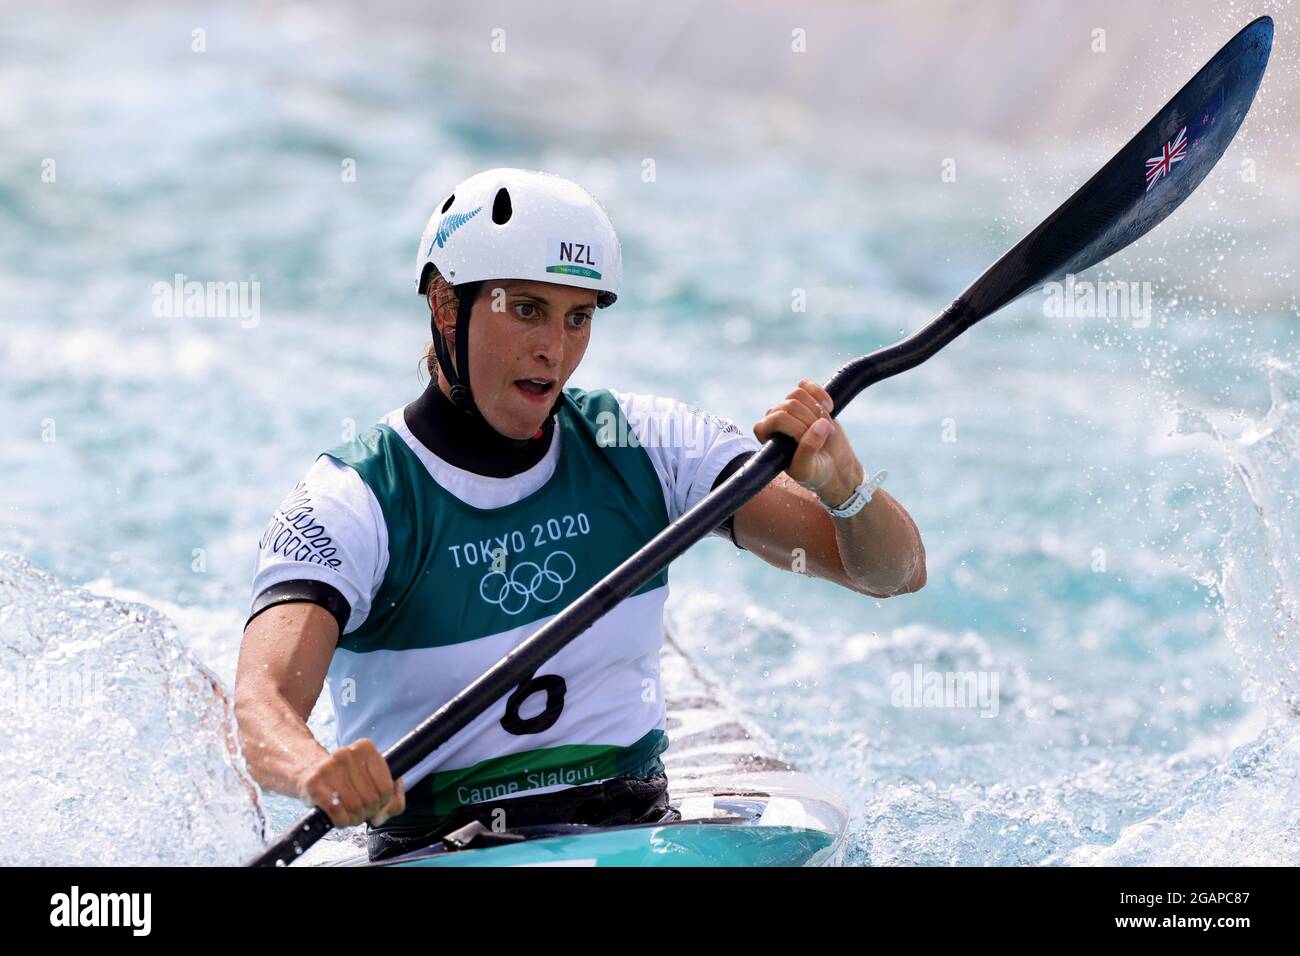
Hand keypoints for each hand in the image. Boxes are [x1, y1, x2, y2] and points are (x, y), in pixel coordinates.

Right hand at [297, 738, 405, 828]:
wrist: (311, 773)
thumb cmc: (348, 779)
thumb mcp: (376, 780)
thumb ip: (393, 799)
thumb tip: (379, 818)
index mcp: (365, 747)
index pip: (387, 787)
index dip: (383, 802)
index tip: (376, 801)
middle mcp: (347, 753)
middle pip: (371, 799)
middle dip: (368, 812)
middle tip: (361, 810)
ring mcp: (328, 767)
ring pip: (355, 807)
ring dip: (355, 819)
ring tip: (350, 814)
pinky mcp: (313, 784)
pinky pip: (336, 812)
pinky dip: (341, 821)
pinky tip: (339, 817)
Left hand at [754, 379, 864, 506]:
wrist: (833, 466)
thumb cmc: (814, 472)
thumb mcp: (807, 470)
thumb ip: (807, 450)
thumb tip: (820, 424)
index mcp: (765, 434)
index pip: (777, 418)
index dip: (796, 427)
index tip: (807, 441)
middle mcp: (773, 418)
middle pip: (790, 405)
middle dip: (811, 422)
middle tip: (822, 438)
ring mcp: (788, 407)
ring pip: (798, 394)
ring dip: (817, 412)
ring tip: (825, 428)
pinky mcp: (804, 399)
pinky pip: (807, 385)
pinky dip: (821, 395)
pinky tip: (830, 408)